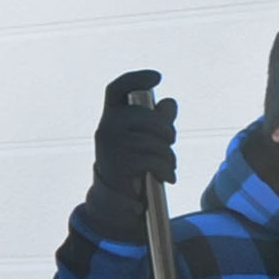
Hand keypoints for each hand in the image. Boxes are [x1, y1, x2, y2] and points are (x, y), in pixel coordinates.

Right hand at [84, 68, 176, 235]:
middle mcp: (107, 127)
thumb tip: (169, 103)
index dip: (136, 79)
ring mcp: (110, 145)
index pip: (118, 90)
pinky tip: (167, 177)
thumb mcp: (148, 141)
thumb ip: (159, 121)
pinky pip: (153, 159)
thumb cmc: (135, 166)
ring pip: (152, 140)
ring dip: (168, 155)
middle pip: (145, 115)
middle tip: (171, 142)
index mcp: (112, 117)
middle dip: (166, 129)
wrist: (119, 201)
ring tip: (167, 166)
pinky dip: (166, 169)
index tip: (157, 77)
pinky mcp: (118, 163)